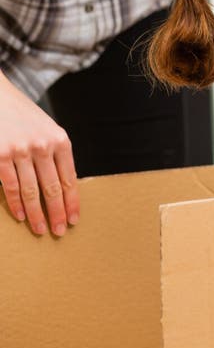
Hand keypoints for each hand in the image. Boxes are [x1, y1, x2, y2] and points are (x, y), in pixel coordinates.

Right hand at [0, 73, 78, 235]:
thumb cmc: (23, 115)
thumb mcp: (46, 129)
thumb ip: (54, 153)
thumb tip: (62, 185)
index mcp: (59, 139)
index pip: (69, 177)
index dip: (72, 201)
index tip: (74, 219)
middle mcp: (43, 146)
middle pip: (53, 188)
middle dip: (57, 213)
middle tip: (59, 231)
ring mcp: (21, 151)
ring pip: (32, 191)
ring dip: (37, 214)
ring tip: (41, 230)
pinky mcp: (1, 156)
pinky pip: (12, 186)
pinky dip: (17, 204)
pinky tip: (21, 217)